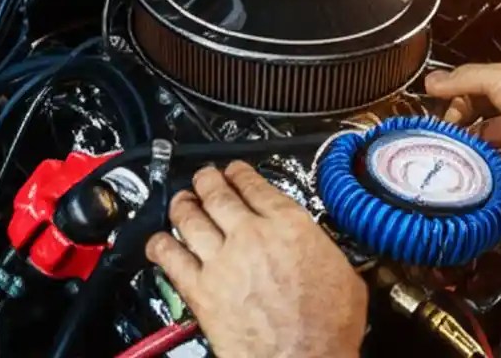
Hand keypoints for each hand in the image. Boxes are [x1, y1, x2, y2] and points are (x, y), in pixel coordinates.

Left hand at [145, 161, 367, 357]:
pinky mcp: (201, 290)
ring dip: (183, 204)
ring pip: (190, 218)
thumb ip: (321, 250)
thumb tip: (319, 249)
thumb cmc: (327, 328)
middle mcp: (251, 236)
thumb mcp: (343, 274)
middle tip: (204, 177)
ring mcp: (222, 261)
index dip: (241, 174)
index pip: (256, 186)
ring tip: (181, 200)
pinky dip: (161, 245)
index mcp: (289, 226)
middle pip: (218, 194)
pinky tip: (158, 242)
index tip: (236, 172)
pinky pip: (171, 258)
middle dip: (207, 180)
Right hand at [425, 63, 500, 188]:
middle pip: (480, 126)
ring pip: (488, 153)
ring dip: (471, 154)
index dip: (456, 100)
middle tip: (444, 136)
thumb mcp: (499, 78)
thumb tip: (435, 82)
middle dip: (461, 131)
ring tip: (455, 154)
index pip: (476, 94)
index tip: (439, 109)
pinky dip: (486, 176)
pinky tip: (474, 171)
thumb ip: (464, 79)